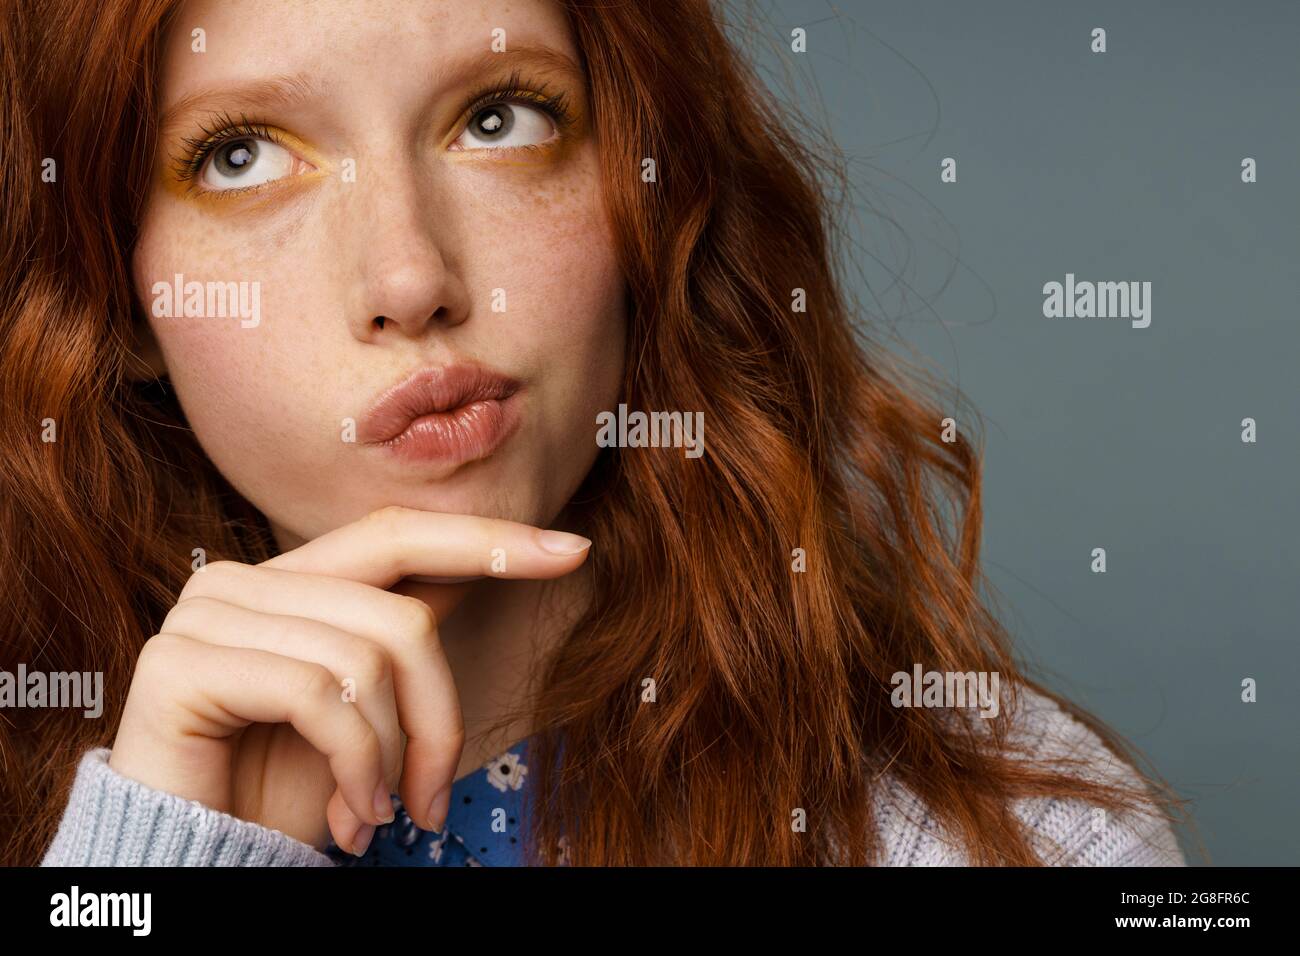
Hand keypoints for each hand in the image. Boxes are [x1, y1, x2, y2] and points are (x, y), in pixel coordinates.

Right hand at [108, 505, 591, 854]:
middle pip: (399, 616)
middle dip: (439, 716)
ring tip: (379, 816)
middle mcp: (238, 581)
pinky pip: (319, 695)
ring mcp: (204, 614)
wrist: (197, 860)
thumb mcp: (362, 710)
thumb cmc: (282, 789)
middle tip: (434, 800)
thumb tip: (473, 569)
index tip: (572, 550)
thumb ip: (395, 634)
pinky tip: (349, 818)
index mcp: (286, 581)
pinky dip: (356, 766)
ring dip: (393, 759)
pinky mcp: (179, 663)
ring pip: (368, 660)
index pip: (398, 534)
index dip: (485, 539)